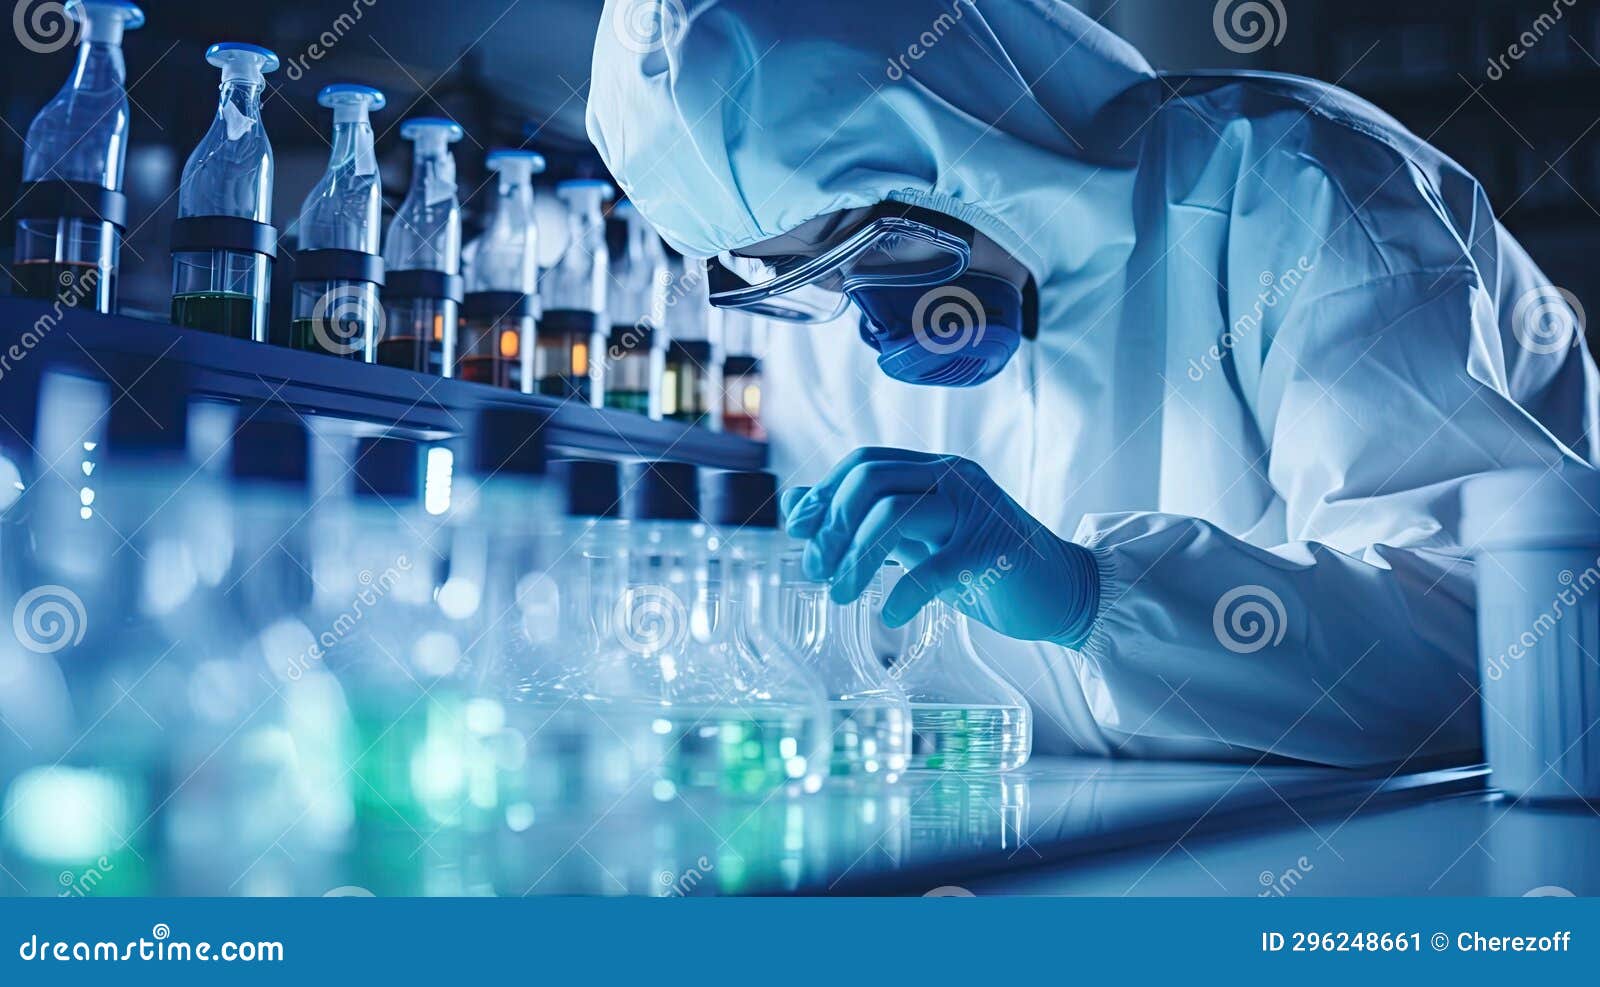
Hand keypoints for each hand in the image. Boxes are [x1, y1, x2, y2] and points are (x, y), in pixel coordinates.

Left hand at [780, 447, 1098, 644]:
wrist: (1060, 592)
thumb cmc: (983, 565)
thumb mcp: (916, 540)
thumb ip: (864, 520)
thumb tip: (798, 507)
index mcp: (933, 469)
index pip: (863, 462)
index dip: (824, 494)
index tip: (800, 534)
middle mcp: (953, 477)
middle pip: (871, 478)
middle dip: (833, 525)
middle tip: (819, 571)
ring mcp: (976, 508)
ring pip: (895, 511)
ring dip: (856, 558)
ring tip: (841, 595)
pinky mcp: (994, 548)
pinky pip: (936, 565)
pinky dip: (904, 592)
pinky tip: (891, 615)